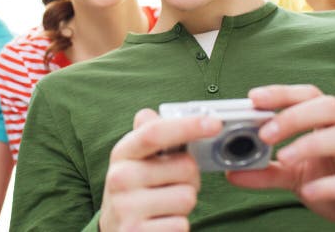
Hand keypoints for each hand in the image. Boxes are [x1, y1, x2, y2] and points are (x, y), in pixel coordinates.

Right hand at [99, 108, 221, 230]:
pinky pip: (182, 225)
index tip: (214, 122)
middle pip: (185, 167)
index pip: (155, 133)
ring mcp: (127, 208)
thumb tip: (148, 114)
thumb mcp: (134, 161)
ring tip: (165, 206)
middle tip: (173, 185)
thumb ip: (147, 136)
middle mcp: (120, 178)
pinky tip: (161, 223)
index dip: (187, 125)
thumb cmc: (133, 191)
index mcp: (122, 153)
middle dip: (190, 177)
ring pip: (188, 197)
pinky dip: (178, 225)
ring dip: (184, 204)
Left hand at [227, 85, 334, 231]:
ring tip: (282, 159)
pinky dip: (331, 185)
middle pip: (330, 106)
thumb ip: (267, 171)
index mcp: (333, 123)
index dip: (283, 92)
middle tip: (264, 134)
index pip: (310, 95)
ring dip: (311, 144)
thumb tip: (230, 172)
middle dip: (294, 115)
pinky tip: (308, 193)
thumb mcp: (297, 177)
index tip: (253, 97)